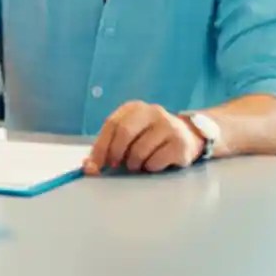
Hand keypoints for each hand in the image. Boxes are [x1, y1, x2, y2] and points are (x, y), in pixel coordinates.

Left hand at [83, 101, 203, 174]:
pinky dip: (149, 168)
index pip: (111, 124)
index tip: (94, 165)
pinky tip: (154, 164)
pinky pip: (155, 161)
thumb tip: (88, 166)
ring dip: (133, 164)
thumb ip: (108, 147)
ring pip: (140, 150)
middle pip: (124, 133)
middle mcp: (152, 112)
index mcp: (134, 108)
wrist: (188, 136)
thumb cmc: (150, 138)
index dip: (100, 147)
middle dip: (115, 153)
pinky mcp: (180, 143)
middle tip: (115, 166)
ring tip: (137, 164)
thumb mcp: (130, 136)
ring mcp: (168, 126)